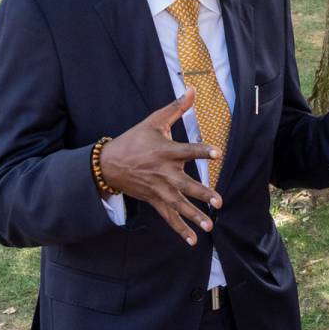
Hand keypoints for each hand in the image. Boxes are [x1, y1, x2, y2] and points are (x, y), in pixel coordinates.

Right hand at [98, 89, 222, 244]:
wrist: (109, 163)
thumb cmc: (134, 140)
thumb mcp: (153, 121)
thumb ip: (176, 107)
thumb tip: (192, 88)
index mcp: (166, 151)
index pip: (188, 151)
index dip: (202, 151)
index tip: (217, 153)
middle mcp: (164, 173)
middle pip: (185, 185)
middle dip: (202, 194)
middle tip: (219, 202)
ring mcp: (159, 189)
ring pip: (179, 205)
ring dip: (194, 216)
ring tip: (209, 225)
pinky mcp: (155, 200)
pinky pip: (169, 217)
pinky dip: (180, 229)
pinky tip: (193, 241)